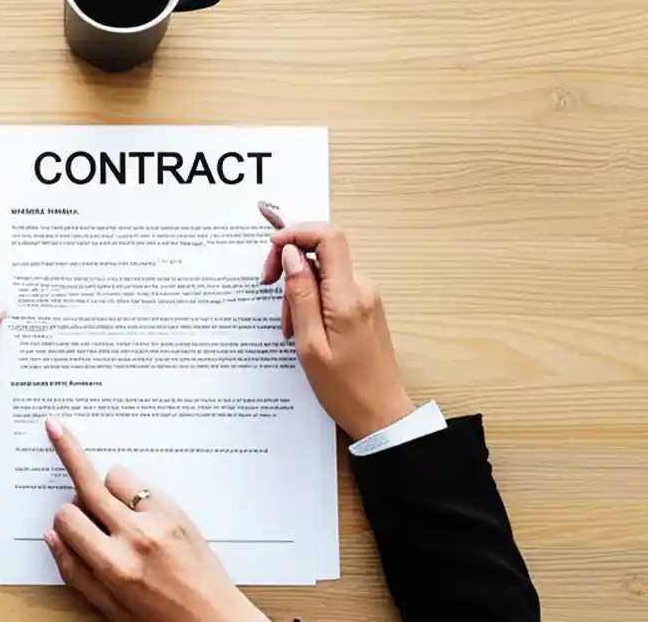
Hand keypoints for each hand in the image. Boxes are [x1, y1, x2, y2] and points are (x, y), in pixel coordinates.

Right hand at [43, 420, 268, 621]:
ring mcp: (159, 520)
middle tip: (56, 427)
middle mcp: (135, 538)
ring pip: (115, 477)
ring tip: (119, 515)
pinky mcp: (177, 511)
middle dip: (67, 452)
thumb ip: (75, 572)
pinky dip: (135, 495)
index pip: (68, 518)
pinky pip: (143, 485)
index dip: (63, 520)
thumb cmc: (162, 619)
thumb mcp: (110, 609)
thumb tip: (51, 537)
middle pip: (88, 483)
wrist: (214, 620)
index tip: (67, 523)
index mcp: (114, 566)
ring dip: (108, 489)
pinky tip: (143, 519)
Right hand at [257, 218, 413, 439]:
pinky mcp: (363, 307)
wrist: (381, 414)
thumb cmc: (345, 389)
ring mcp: (365, 297)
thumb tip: (290, 254)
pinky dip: (311, 301)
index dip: (296, 233)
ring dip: (298, 291)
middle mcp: (362, 290)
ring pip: (323, 273)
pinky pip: (331, 289)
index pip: (328, 237)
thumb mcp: (310, 345)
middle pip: (321, 252)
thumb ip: (300, 295)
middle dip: (290, 267)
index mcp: (348, 298)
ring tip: (289, 328)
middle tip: (266, 288)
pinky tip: (303, 329)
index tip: (271, 249)